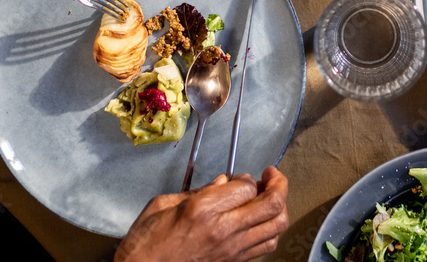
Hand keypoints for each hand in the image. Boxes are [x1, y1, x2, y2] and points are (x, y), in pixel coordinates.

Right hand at [115, 167, 288, 261]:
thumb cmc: (146, 244)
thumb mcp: (163, 204)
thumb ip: (198, 191)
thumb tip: (222, 182)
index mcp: (203, 210)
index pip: (247, 186)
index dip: (248, 177)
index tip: (241, 177)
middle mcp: (223, 230)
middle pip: (272, 204)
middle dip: (279, 184)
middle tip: (272, 176)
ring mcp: (231, 249)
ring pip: (276, 226)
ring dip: (280, 207)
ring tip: (270, 197)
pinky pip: (266, 245)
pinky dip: (271, 230)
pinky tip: (261, 222)